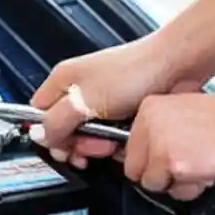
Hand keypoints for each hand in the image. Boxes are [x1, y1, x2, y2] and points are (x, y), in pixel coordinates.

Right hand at [30, 36, 200, 167]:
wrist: (175, 66)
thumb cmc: (134, 72)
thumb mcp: (86, 101)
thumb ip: (57, 121)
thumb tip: (39, 136)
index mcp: (63, 80)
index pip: (39, 114)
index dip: (49, 136)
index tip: (65, 148)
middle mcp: (79, 89)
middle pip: (64, 129)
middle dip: (79, 144)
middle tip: (94, 147)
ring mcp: (100, 100)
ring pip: (87, 135)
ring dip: (99, 145)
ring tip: (113, 143)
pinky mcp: (119, 110)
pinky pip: (108, 134)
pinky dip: (115, 141)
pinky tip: (123, 141)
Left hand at [123, 90, 214, 200]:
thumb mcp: (185, 112)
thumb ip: (162, 130)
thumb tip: (149, 154)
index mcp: (149, 108)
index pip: (131, 149)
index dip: (152, 160)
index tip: (170, 158)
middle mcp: (149, 125)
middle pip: (135, 169)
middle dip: (160, 174)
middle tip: (188, 164)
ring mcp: (159, 146)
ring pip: (152, 184)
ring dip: (177, 183)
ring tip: (201, 165)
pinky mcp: (174, 165)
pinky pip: (173, 192)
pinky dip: (191, 188)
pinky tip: (208, 171)